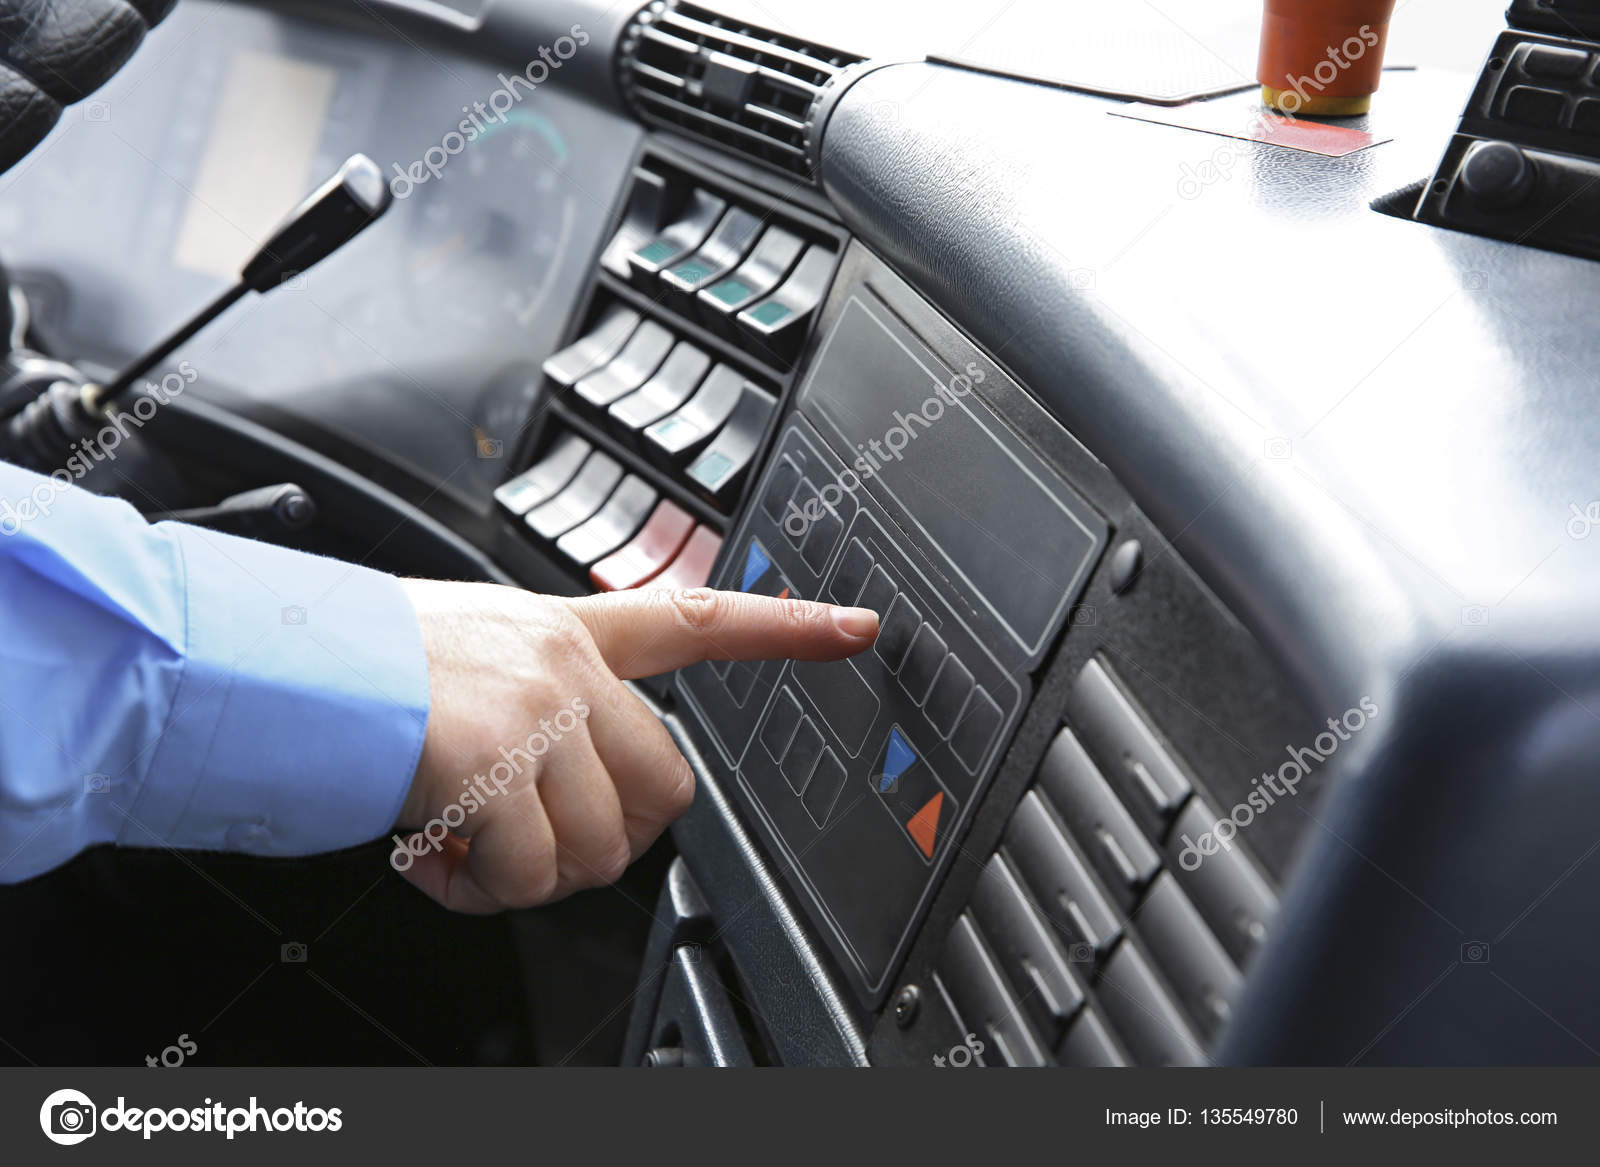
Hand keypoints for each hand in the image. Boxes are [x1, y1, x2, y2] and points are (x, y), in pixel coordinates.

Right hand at [392, 581, 877, 912]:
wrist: (278, 663)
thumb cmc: (362, 667)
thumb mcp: (471, 650)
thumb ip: (541, 698)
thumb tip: (569, 788)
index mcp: (565, 629)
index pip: (697, 619)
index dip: (785, 629)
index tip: (855, 628)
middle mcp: (566, 664)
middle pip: (664, 788)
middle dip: (607, 838)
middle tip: (532, 840)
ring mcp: (538, 711)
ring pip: (596, 846)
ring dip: (527, 873)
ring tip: (461, 847)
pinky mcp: (500, 759)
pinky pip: (531, 873)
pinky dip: (481, 890)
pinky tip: (431, 856)